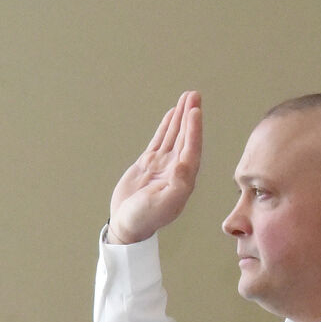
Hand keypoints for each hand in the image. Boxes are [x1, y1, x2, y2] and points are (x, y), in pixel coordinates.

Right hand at [108, 90, 202, 244]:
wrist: (126, 226)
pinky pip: (160, 141)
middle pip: (186, 137)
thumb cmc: (143, 219)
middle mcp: (175, 170)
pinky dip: (166, 127)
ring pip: (174, 136)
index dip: (193, 130)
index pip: (191, 149)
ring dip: (181, 117)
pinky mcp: (148, 164)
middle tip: (194, 95)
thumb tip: (184, 164)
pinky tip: (172, 114)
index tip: (194, 111)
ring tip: (187, 97)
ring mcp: (162, 166)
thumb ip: (177, 184)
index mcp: (183, 180)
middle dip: (190, 116)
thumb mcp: (162, 204)